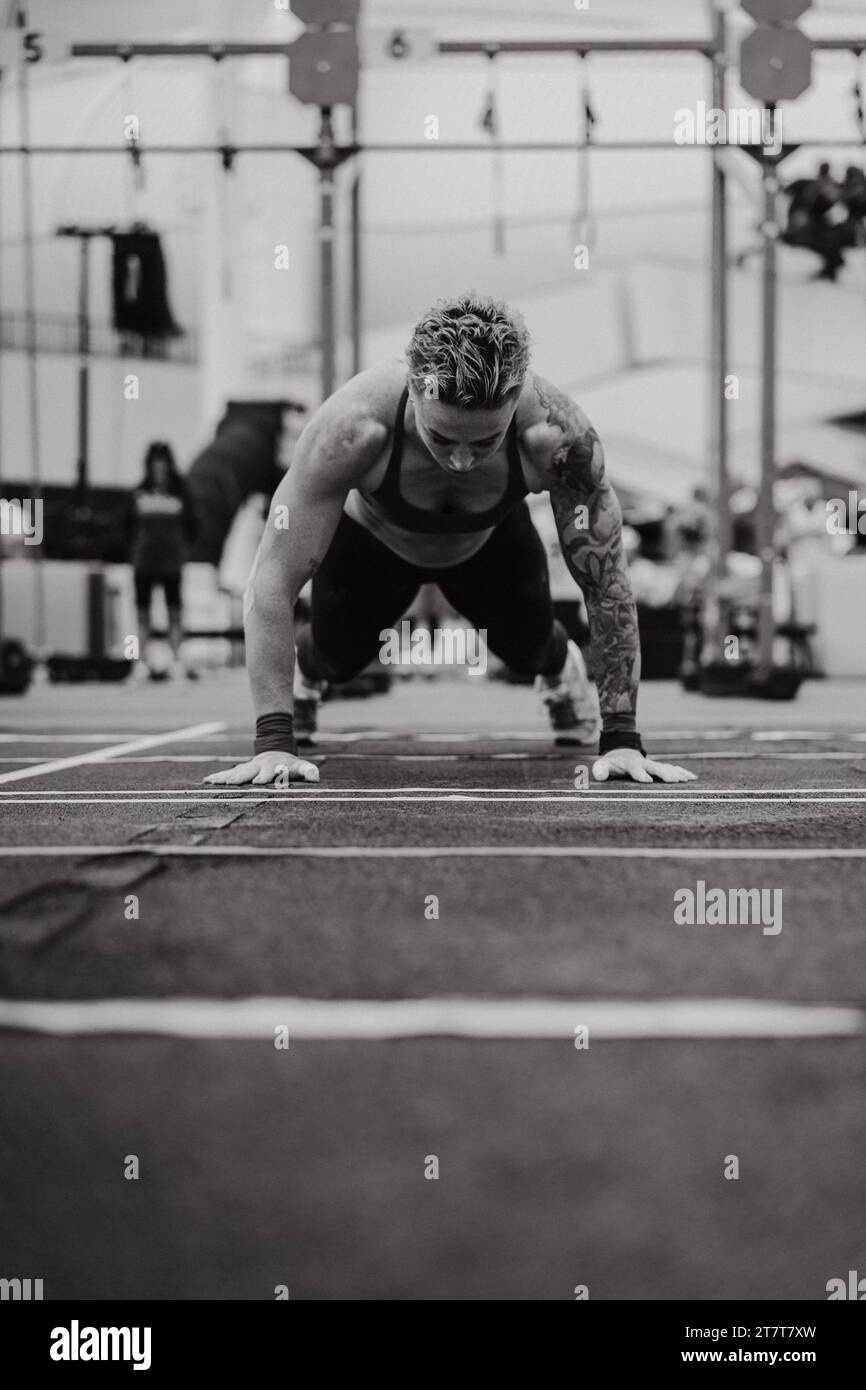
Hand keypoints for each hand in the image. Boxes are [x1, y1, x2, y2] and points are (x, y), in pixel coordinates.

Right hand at [204, 749, 318, 786]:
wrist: (276, 750)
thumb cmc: (289, 765)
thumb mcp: (300, 767)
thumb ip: (308, 771)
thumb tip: (316, 776)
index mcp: (272, 767)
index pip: (269, 772)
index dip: (265, 776)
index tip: (259, 781)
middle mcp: (258, 767)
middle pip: (248, 772)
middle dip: (240, 777)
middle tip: (232, 783)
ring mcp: (247, 768)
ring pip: (234, 772)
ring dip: (224, 777)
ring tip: (213, 782)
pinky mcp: (240, 770)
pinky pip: (226, 774)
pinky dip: (216, 777)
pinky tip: (205, 781)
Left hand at [592, 747, 695, 783]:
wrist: (621, 751)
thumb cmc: (611, 763)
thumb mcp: (602, 765)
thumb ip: (600, 769)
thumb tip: (599, 775)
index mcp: (630, 764)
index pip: (634, 768)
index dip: (640, 774)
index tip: (647, 781)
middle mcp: (644, 763)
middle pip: (654, 767)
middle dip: (663, 773)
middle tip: (673, 780)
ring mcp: (652, 764)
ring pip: (666, 767)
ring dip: (676, 773)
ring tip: (686, 779)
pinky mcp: (659, 767)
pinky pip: (672, 768)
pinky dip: (682, 772)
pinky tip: (692, 777)